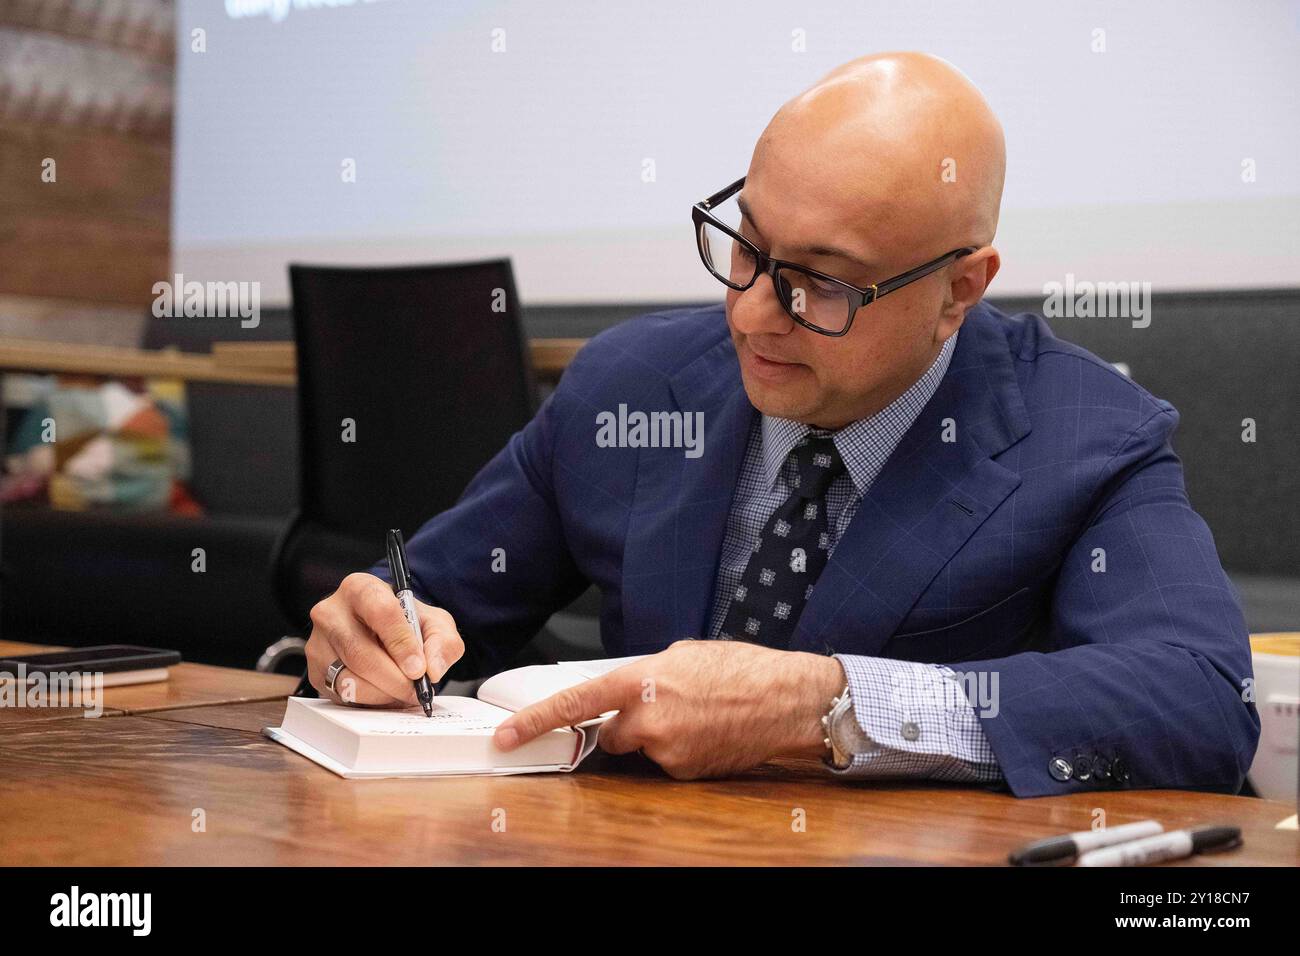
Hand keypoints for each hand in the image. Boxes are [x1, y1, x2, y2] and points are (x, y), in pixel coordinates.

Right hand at [305, 572, 463, 706]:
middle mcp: (331, 612)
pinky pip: (342, 695)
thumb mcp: (434, 622)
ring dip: (383, 693)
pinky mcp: (315, 672)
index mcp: (360, 588)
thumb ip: (442, 641)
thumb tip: (433, 669)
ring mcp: (318, 643)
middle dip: (394, 679)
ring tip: (403, 692)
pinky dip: (370, 701)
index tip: (418, 668)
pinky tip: (385, 693)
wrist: (382, 632)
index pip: (380, 612)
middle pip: (360, 652)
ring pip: (349, 679)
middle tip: (416, 690)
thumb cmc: (405, 622)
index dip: (401, 643)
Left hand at [493, 640, 845, 778]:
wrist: (787, 699)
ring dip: (655, 738)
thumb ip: (642, 675)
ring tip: (695, 717)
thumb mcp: (680, 656)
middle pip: (609, 735)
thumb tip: (620, 691)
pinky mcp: (685, 773)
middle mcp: (649, 720)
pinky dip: (678, 752)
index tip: (507, 737)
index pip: (575, 704)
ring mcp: (667, 751)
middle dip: (625, 725)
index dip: (536, 721)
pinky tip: (706, 733)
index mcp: (642, 680)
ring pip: (639, 750)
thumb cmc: (741, 670)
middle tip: (662, 706)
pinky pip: (665, 764)